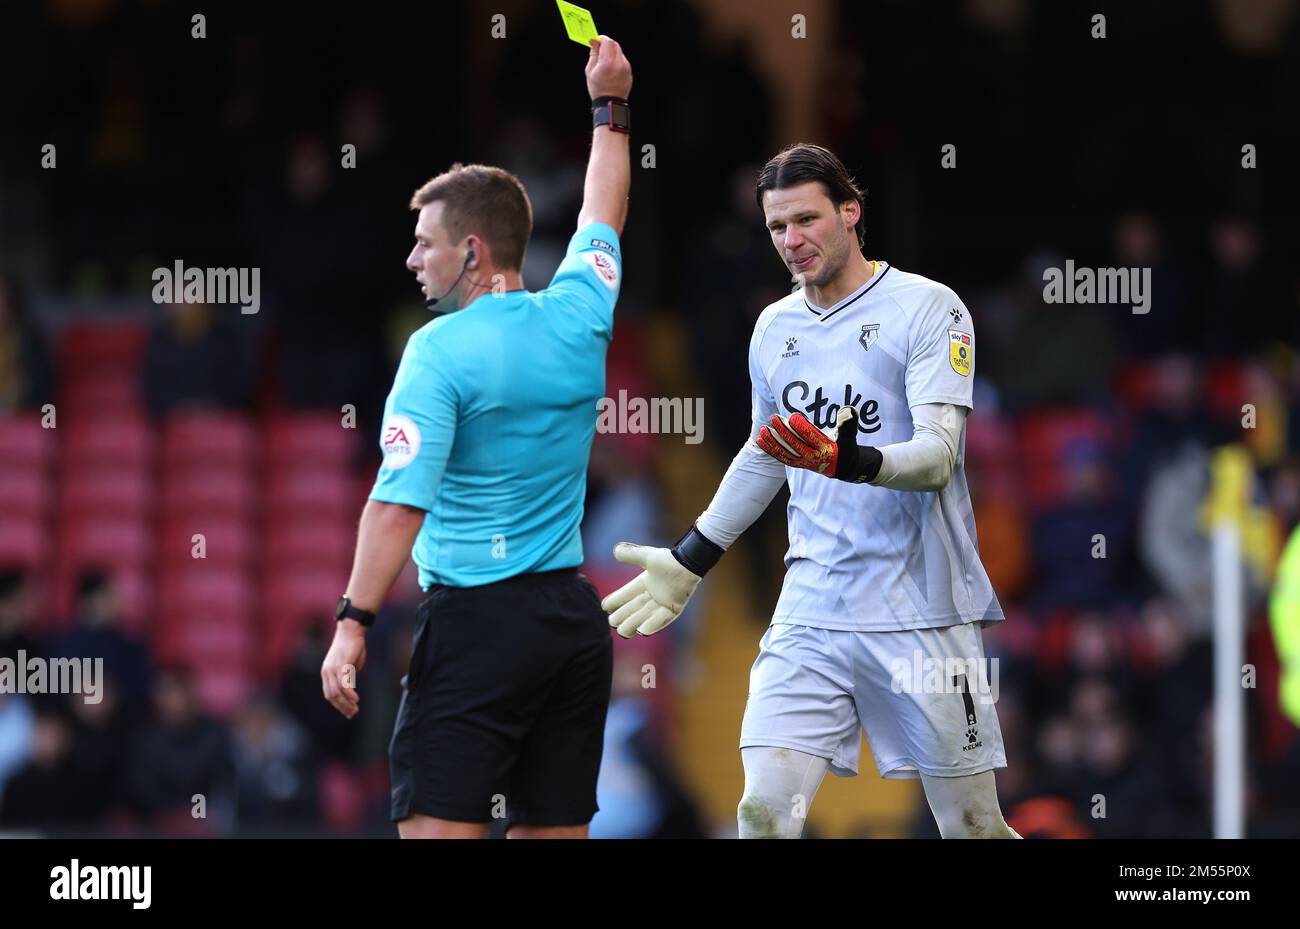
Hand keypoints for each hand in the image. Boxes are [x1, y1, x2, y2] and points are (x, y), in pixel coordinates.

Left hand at [321, 621, 366, 718]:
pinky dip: (349, 693)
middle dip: (342, 707)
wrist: (352, 630)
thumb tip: (351, 686)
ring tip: (355, 709)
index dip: (338, 705)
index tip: (348, 712)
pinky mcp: (341, 665)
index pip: (329, 694)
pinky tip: (356, 699)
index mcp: (327, 672)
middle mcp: (327, 672)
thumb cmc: (353, 646)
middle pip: (331, 696)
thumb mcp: (349, 664)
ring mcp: (333, 669)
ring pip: (336, 692)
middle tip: (352, 714)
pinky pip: (343, 683)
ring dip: (346, 703)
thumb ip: (348, 676)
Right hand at [586, 34, 631, 100]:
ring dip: (612, 52)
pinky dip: (616, 60)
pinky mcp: (629, 71)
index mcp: (608, 63)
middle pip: (615, 44)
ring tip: (604, 62)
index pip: (607, 41)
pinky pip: (623, 60)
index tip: (596, 40)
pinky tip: (611, 69)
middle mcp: (619, 63)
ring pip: (619, 52)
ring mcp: (626, 67)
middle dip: (607, 44)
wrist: (610, 103)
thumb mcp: (590, 70)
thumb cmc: (598, 89)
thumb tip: (593, 41)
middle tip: (599, 48)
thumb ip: (593, 54)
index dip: (601, 38)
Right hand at [601, 541, 700, 636]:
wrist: (688, 563)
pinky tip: (642, 632)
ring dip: (634, 623)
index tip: (604, 607)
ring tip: (622, 631)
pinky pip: (662, 618)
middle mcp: (653, 593)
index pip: (628, 593)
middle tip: (611, 622)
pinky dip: (653, 625)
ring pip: (645, 615)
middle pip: (635, 607)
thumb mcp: (647, 556)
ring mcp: (664, 601)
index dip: (616, 599)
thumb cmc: (669, 559)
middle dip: (623, 615)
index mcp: (646, 582)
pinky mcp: (674, 607)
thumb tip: (615, 551)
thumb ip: (631, 554)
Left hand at [756, 405, 879, 482]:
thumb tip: (848, 409)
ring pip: (785, 452)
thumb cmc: (846, 448)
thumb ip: (848, 424)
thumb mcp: (850, 437)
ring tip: (763, 429)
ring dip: (772, 441)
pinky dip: (770, 449)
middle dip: (783, 431)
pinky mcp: (797, 463)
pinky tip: (760, 440)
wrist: (842, 467)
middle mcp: (813, 458)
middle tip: (774, 417)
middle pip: (795, 444)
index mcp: (825, 450)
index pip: (811, 437)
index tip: (793, 416)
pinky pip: (781, 457)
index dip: (801, 427)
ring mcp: (803, 462)